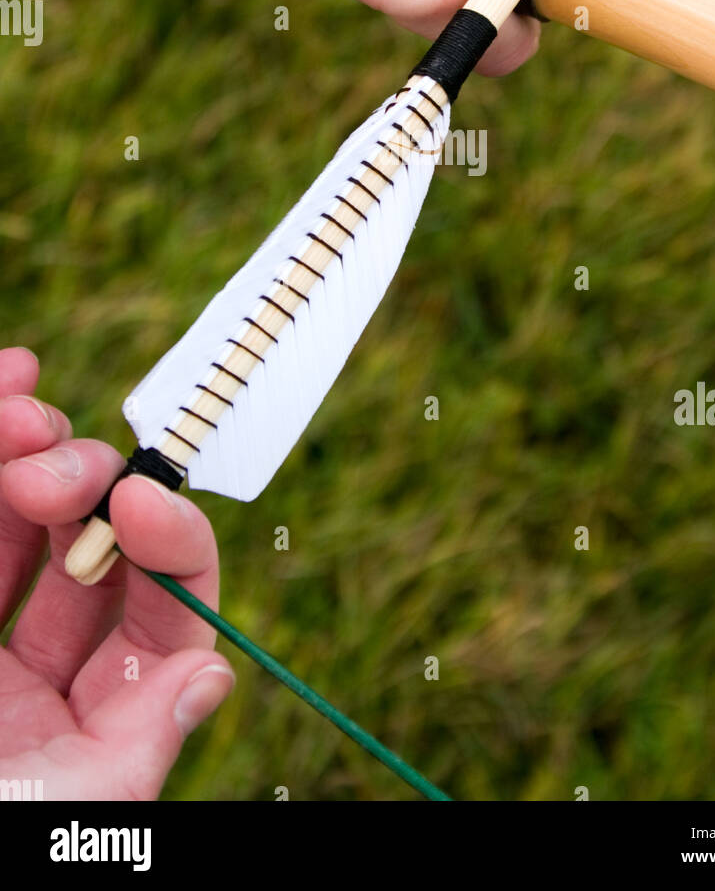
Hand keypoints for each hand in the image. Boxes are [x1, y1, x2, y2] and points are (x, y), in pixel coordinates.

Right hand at [0, 346, 233, 800]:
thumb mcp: (70, 813)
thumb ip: (135, 746)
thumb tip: (211, 674)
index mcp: (90, 723)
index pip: (162, 615)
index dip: (171, 547)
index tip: (142, 500)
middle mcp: (35, 674)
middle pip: (88, 547)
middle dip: (87, 484)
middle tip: (48, 473)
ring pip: (15, 518)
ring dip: (24, 448)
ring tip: (17, 411)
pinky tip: (8, 384)